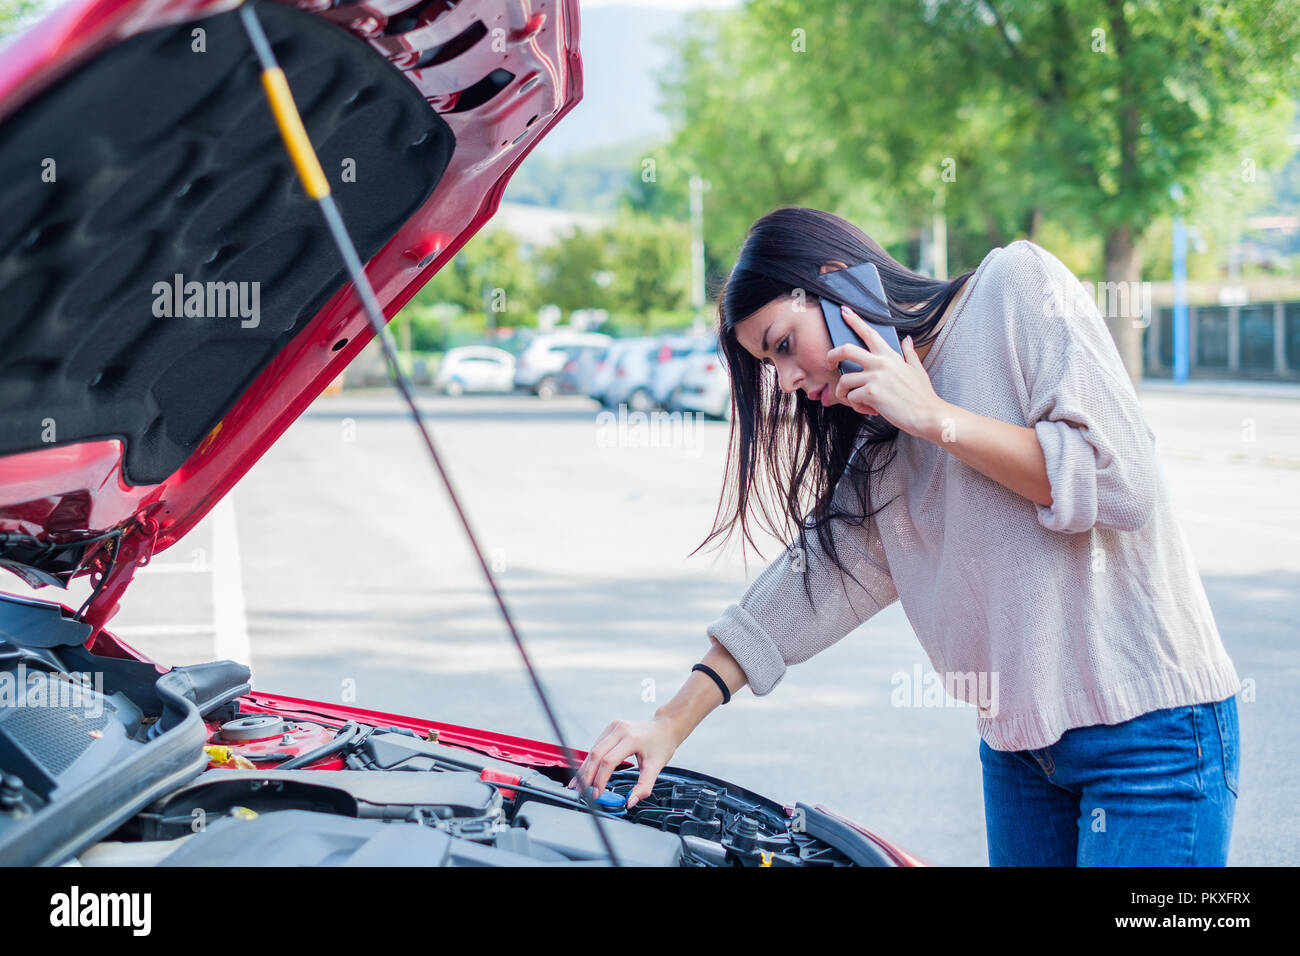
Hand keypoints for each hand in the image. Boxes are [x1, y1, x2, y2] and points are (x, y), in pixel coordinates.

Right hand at [565, 716, 682, 808]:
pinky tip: (586, 772)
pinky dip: (590, 761)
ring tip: (578, 784)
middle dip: (586, 775)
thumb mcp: (656, 768)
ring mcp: (614, 727)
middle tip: (580, 791)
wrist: (665, 727)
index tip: (596, 795)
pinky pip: (596, 745)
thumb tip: (629, 802)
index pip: (608, 761)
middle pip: (596, 754)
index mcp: (632, 738)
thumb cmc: (661, 745)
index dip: (600, 780)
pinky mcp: (611, 728)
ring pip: (593, 749)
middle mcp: (620, 729)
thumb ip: (643, 787)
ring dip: (585, 768)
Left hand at [826, 305, 946, 438]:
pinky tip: (869, 410)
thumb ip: (909, 353)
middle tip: (830, 366)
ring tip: (855, 400)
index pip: (869, 332)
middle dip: (831, 356)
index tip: (843, 311)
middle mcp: (880, 363)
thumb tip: (907, 339)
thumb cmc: (923, 395)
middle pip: (845, 350)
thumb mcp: (917, 369)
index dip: (854, 320)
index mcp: (890, 356)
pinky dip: (856, 406)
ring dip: (844, 393)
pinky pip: (851, 398)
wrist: (928, 415)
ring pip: (844, 380)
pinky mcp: (871, 394)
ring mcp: (875, 378)